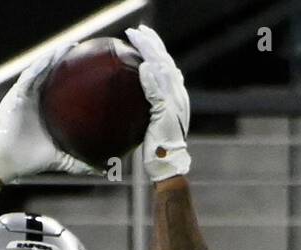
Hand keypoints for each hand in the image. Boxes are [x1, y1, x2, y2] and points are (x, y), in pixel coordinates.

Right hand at [0, 44, 96, 185]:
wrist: (4, 162)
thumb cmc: (27, 160)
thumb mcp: (59, 159)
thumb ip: (79, 163)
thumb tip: (102, 171)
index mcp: (46, 110)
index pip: (62, 88)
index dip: (74, 76)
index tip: (92, 67)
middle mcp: (36, 99)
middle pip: (52, 74)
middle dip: (66, 60)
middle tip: (83, 48)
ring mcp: (25, 95)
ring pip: (41, 70)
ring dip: (54, 56)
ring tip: (70, 46)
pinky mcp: (16, 95)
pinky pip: (29, 77)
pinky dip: (40, 66)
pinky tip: (51, 57)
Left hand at [124, 25, 190, 181]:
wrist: (167, 166)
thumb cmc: (155, 151)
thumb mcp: (147, 127)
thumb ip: (142, 113)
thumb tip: (122, 107)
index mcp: (173, 97)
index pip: (164, 67)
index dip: (154, 50)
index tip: (141, 39)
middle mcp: (177, 95)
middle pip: (165, 61)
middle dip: (152, 43)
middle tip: (137, 31)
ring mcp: (175, 102)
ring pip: (164, 70)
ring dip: (151, 53)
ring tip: (138, 40)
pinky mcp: (169, 112)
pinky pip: (159, 92)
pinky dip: (152, 78)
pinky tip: (142, 67)